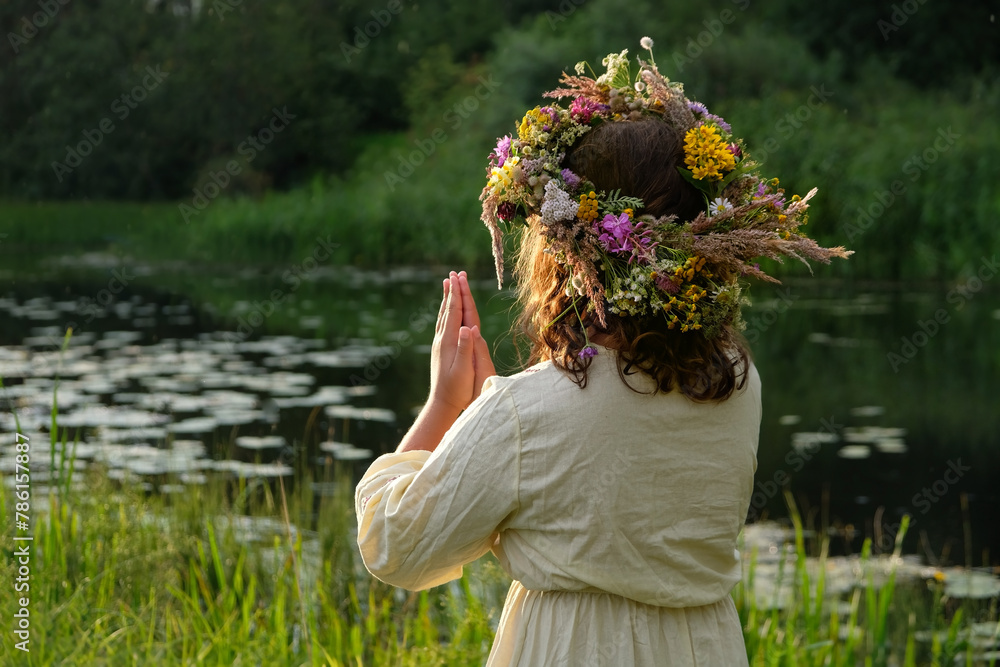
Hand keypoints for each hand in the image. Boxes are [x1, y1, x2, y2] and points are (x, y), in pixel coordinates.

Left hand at [396, 272, 494, 453]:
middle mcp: (442, 338)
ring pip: (444, 315)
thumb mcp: (464, 370)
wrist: (442, 403)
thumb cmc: (456, 389)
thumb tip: (468, 327)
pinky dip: (445, 312)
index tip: (459, 277)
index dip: (458, 294)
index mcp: (449, 341)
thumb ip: (466, 348)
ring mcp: (440, 343)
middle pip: (448, 309)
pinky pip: (443, 323)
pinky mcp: (440, 348)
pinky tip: (446, 310)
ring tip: (447, 284)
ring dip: (447, 298)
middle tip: (454, 273)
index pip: (455, 312)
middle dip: (453, 291)